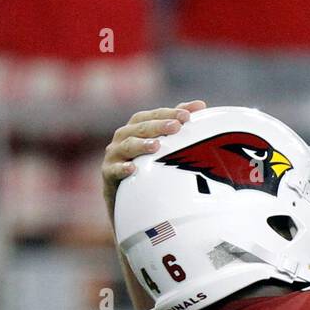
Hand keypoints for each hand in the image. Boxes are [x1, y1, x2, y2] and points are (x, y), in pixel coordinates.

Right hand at [102, 101, 206, 216]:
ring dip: (140, 144)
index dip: (168, 113)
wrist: (128, 204)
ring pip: (125, 146)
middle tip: (176, 127)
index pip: (152, 116)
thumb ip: (177, 125)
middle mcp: (123, 138)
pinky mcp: (108, 177)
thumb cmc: (148, 170)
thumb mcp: (163, 148)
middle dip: (157, 126)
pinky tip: (133, 169)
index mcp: (137, 128)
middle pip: (139, 127)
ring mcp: (114, 156)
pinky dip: (121, 168)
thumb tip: (201, 104)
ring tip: (156, 146)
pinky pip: (113, 171)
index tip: (187, 116)